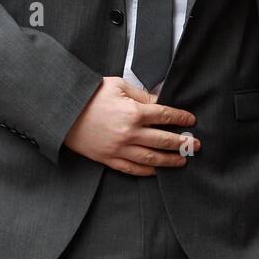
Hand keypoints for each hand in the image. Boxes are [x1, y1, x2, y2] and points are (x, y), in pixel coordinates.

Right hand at [64, 76, 199, 175]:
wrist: (62, 111)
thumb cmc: (90, 95)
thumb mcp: (119, 86)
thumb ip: (142, 95)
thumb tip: (160, 101)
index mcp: (134, 112)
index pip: (165, 116)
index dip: (181, 118)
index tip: (191, 120)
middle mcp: (129, 133)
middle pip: (164, 140)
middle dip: (183, 143)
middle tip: (196, 145)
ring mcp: (119, 148)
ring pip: (151, 158)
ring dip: (170, 160)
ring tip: (183, 160)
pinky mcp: (108, 158)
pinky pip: (132, 168)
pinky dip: (147, 172)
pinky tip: (157, 171)